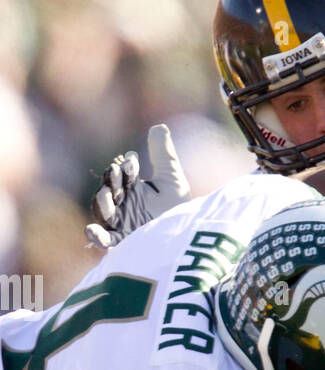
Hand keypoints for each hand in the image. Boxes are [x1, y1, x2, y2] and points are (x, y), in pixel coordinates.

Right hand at [85, 124, 190, 247]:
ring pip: (103, 212)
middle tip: (116, 171)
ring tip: (109, 193)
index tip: (132, 160)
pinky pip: (105, 241)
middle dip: (111, 180)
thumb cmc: (178, 208)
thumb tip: (158, 127)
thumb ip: (163, 155)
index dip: (125, 167)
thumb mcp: (171, 179)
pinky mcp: (124, 242)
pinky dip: (97, 236)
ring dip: (102, 201)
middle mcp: (123, 205)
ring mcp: (121, 224)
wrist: (188, 235)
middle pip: (109, 190)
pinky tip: (92, 230)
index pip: (122, 174)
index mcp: (131, 189)